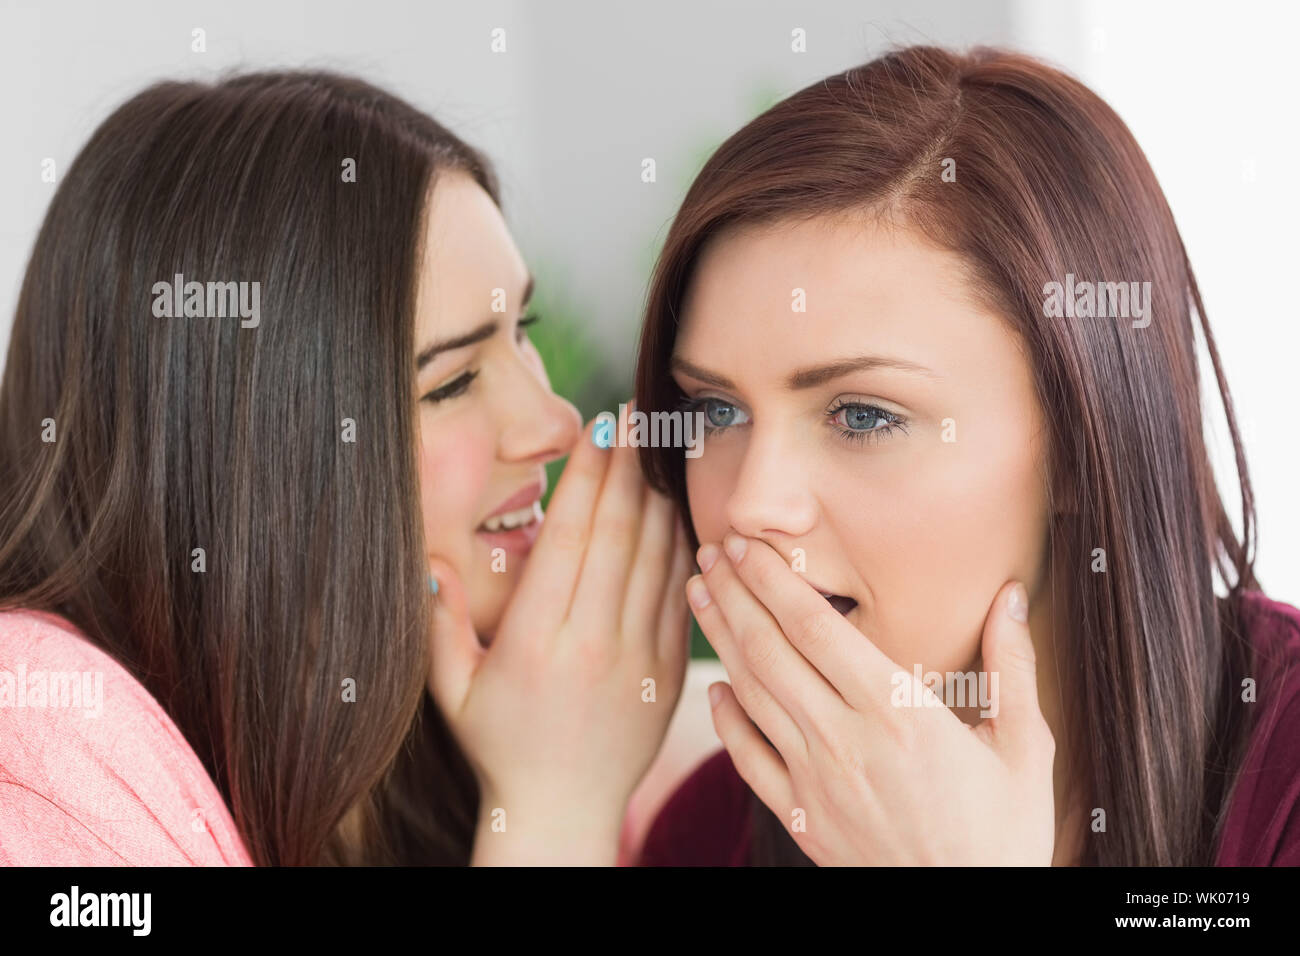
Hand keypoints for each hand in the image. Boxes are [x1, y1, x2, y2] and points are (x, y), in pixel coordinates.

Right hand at [427, 410, 692, 862]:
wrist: (563, 811)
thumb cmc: (499, 744)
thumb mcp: (453, 688)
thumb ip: (440, 623)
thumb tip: (431, 561)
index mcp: (536, 640)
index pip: (570, 539)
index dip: (587, 478)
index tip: (598, 431)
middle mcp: (591, 642)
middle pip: (619, 535)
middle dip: (629, 467)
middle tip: (638, 415)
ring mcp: (636, 657)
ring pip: (657, 558)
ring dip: (661, 496)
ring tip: (662, 446)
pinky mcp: (667, 671)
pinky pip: (679, 594)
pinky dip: (682, 547)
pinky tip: (680, 510)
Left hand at [687, 532, 1056, 864]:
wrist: (969, 919)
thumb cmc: (1004, 835)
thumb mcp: (1025, 748)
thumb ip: (1013, 666)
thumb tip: (1011, 593)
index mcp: (897, 712)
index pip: (814, 627)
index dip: (771, 580)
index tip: (744, 543)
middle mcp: (844, 740)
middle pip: (769, 651)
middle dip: (734, 594)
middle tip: (709, 552)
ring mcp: (814, 781)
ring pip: (752, 695)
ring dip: (722, 640)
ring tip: (700, 595)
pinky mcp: (801, 817)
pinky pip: (749, 760)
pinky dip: (726, 720)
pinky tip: (716, 688)